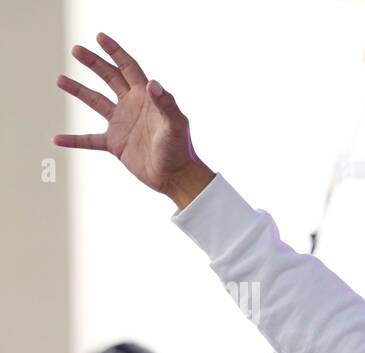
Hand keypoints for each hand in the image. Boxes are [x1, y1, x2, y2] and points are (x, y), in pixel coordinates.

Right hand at [53, 33, 213, 209]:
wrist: (177, 177)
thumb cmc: (180, 150)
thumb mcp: (175, 125)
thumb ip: (165, 104)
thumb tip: (153, 83)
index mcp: (146, 98)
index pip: (128, 68)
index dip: (115, 51)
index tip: (99, 37)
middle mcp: (132, 106)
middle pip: (109, 78)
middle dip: (94, 62)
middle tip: (76, 49)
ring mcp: (122, 124)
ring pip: (95, 102)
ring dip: (78, 90)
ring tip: (60, 79)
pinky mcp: (116, 144)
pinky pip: (89, 140)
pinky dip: (74, 139)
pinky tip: (58, 139)